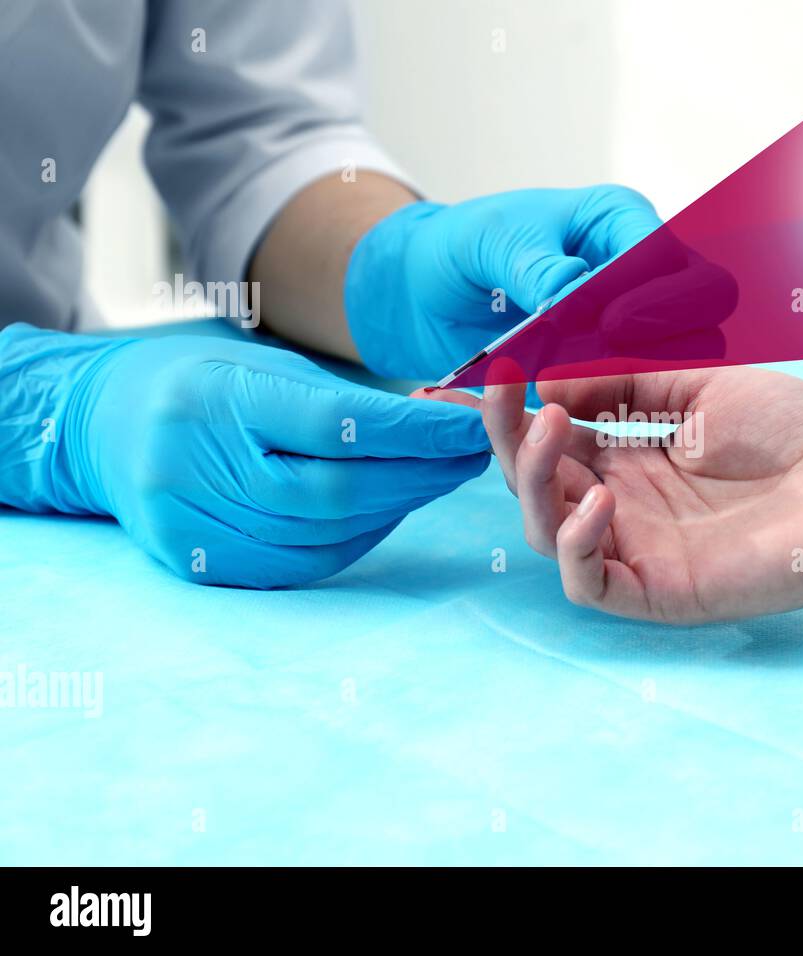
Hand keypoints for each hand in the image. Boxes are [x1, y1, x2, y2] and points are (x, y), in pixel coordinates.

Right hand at [63, 336, 488, 586]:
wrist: (100, 427)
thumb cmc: (199, 383)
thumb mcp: (261, 366)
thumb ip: (342, 401)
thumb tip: (441, 425)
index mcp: (212, 399)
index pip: (336, 424)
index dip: (416, 433)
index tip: (471, 425)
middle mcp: (193, 467)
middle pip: (337, 490)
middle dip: (419, 475)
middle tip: (468, 455)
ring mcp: (190, 524)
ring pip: (327, 533)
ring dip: (398, 508)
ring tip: (436, 478)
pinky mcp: (198, 564)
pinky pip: (304, 562)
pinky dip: (358, 537)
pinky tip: (387, 510)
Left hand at [345, 185, 668, 378]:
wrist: (422, 292)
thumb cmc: (457, 246)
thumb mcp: (489, 242)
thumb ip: (534, 263)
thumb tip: (576, 286)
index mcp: (618, 221)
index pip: (667, 253)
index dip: (652, 292)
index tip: (609, 325)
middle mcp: (641, 271)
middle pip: (704, 299)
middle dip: (668, 332)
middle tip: (610, 355)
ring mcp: (634, 324)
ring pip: (686, 352)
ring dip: (643, 374)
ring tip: (578, 383)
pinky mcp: (613, 370)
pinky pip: (643, 391)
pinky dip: (613, 401)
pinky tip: (566, 404)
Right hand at [424, 366, 802, 621]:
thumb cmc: (798, 434)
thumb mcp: (702, 386)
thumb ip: (626, 382)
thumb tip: (550, 377)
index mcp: (632, 456)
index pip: (552, 436)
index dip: (515, 405)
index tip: (498, 363)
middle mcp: (626, 502)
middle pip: (535, 481)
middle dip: (508, 435)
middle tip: (508, 388)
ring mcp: (638, 547)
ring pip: (547, 528)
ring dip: (531, 479)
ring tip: (551, 427)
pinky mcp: (659, 590)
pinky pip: (589, 582)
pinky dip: (577, 544)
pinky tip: (598, 499)